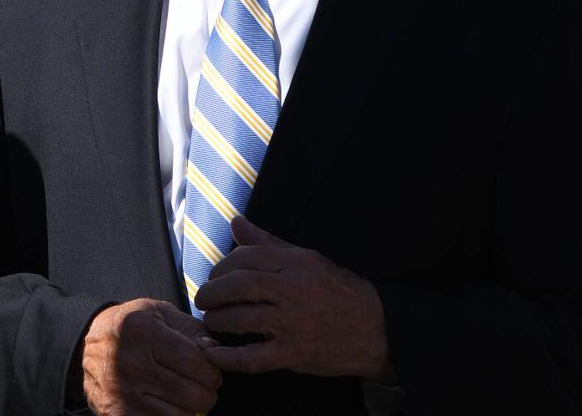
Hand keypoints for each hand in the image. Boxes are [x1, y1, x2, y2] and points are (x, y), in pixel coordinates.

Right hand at [81, 298, 219, 415]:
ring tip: (183, 393)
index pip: (196, 362)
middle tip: (200, 384)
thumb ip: (191, 329)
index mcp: (144, 332)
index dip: (211, 369)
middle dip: (206, 391)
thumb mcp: (158, 313)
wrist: (84, 348)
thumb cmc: (130, 328)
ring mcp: (124, 393)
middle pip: (193, 394)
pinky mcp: (119, 414)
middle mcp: (132, 363)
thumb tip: (214, 352)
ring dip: (190, 407)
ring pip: (182, 415)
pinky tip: (166, 404)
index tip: (209, 370)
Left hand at [196, 216, 393, 379]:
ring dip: (217, 320)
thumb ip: (267, 243)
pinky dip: (228, 357)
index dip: (221, 266)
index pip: (245, 257)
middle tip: (203, 298)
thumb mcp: (307, 259)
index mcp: (296, 263)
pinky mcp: (295, 353)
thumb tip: (236, 222)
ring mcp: (294, 323)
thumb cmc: (338, 291)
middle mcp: (294, 290)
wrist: (378, 329)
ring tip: (210, 320)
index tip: (213, 276)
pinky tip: (213, 353)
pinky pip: (253, 358)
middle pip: (238, 286)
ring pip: (241, 318)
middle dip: (212, 291)